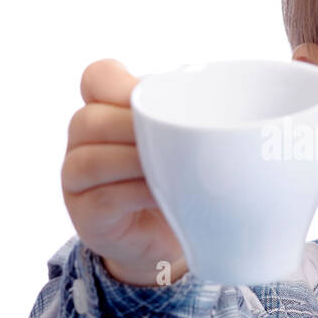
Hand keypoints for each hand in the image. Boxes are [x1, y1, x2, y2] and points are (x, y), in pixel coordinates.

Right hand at [61, 59, 187, 286]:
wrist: (168, 240)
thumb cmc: (180, 180)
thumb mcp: (185, 141)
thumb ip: (194, 117)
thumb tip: (242, 112)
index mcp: (106, 109)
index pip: (96, 77)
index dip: (118, 84)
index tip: (154, 100)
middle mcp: (82, 139)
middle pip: (91, 120)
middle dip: (133, 127)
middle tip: (177, 139)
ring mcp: (75, 178)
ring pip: (91, 159)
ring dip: (134, 161)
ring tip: (172, 169)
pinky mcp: (85, 214)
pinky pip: (103, 197)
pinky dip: (135, 194)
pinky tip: (162, 195)